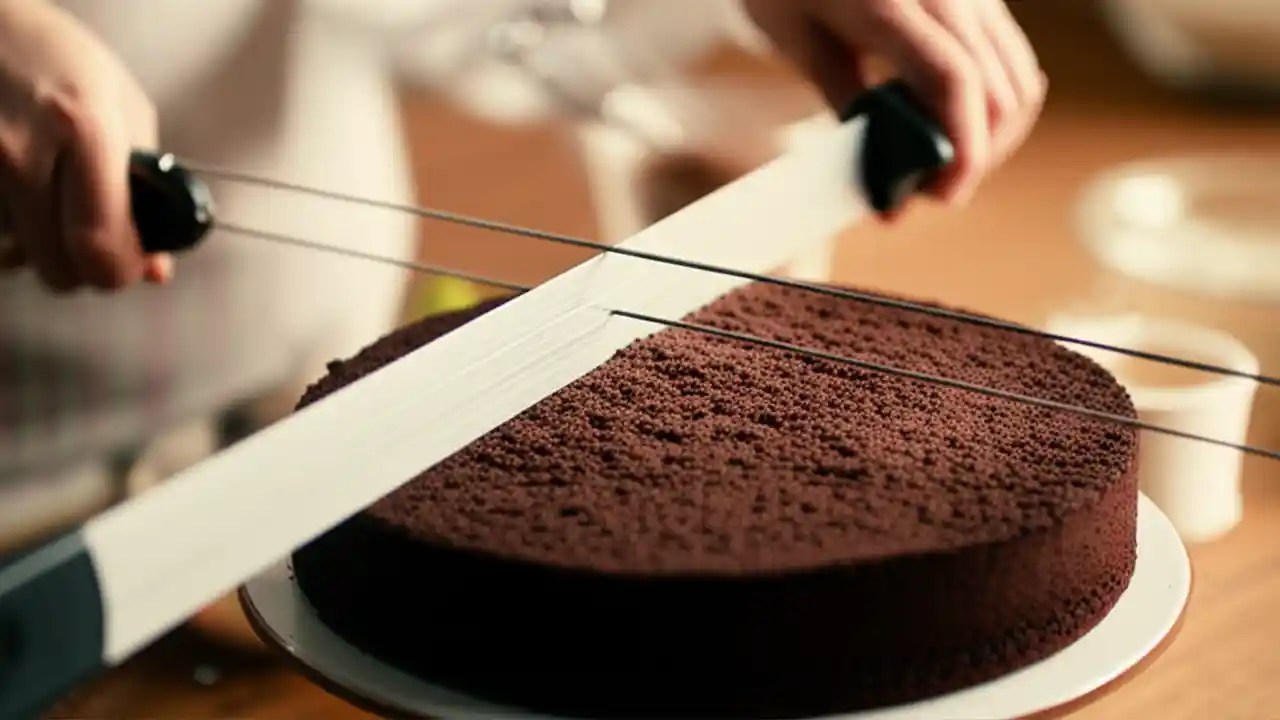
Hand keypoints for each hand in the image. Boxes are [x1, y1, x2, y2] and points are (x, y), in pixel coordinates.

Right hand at [0, 0, 169, 291]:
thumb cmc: (54, 55)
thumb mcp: (121, 106)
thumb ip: (148, 189)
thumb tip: (156, 269)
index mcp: (81, 125)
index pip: (99, 243)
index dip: (120, 271)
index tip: (131, 264)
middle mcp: (18, 147)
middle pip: (56, 266)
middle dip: (84, 268)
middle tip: (93, 243)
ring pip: (14, 258)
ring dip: (39, 247)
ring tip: (51, 204)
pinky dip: (9, 230)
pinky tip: (19, 198)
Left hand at [743, 0, 1046, 205]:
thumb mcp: (800, 42)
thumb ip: (847, 103)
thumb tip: (884, 181)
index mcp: (889, 0)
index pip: (952, 79)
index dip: (959, 149)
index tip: (940, 195)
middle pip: (996, 91)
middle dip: (973, 156)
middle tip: (929, 190)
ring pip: (1018, 81)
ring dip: (990, 136)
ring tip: (940, 161)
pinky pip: (1012, 60)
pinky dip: (995, 105)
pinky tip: (954, 124)